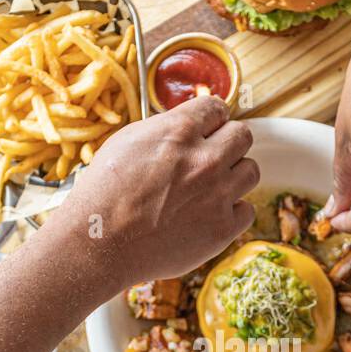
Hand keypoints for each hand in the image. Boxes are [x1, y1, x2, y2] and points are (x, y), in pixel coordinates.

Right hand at [69, 96, 257, 284]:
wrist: (100, 242)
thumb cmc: (104, 192)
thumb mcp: (128, 141)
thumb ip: (166, 129)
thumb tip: (188, 127)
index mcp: (180, 131)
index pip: (218, 108)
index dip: (212, 120)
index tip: (208, 130)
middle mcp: (205, 160)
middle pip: (243, 136)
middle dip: (228, 143)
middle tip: (213, 157)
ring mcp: (217, 195)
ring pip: (251, 171)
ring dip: (234, 176)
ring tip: (211, 187)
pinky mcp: (222, 229)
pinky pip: (246, 211)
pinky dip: (231, 212)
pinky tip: (210, 215)